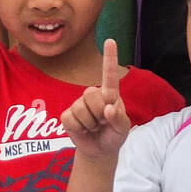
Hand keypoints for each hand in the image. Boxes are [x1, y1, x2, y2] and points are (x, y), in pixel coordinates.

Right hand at [60, 39, 130, 161]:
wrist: (99, 151)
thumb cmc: (114, 135)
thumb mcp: (123, 129)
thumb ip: (119, 119)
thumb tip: (108, 109)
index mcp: (110, 94)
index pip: (108, 74)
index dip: (109, 57)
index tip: (110, 40)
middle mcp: (93, 95)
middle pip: (91, 93)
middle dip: (99, 112)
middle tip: (102, 123)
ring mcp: (78, 104)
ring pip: (80, 108)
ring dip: (90, 124)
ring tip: (94, 128)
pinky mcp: (68, 116)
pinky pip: (70, 119)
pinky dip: (78, 129)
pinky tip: (83, 131)